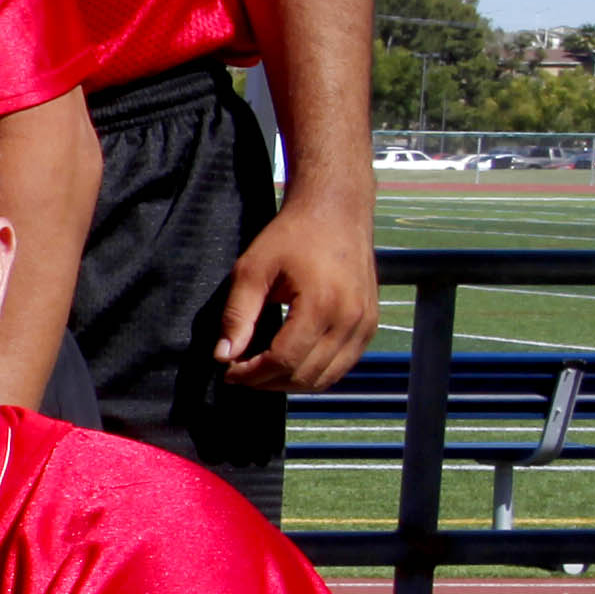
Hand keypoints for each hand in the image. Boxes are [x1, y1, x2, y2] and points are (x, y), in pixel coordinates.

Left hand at [219, 192, 378, 391]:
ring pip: (326, 377)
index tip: (230, 372)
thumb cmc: (293, 235)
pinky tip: (289, 363)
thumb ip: (238, 315)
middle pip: (305, 374)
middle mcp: (351, 319)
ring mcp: (365, 324)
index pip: (284, 360)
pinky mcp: (370, 325)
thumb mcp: (253, 269)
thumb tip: (224, 355)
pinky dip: (315, 373)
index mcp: (322, 304)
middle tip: (241, 372)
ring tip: (262, 371)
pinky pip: (343, 365)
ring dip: (290, 382)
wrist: (337, 212)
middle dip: (267, 381)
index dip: (253, 374)